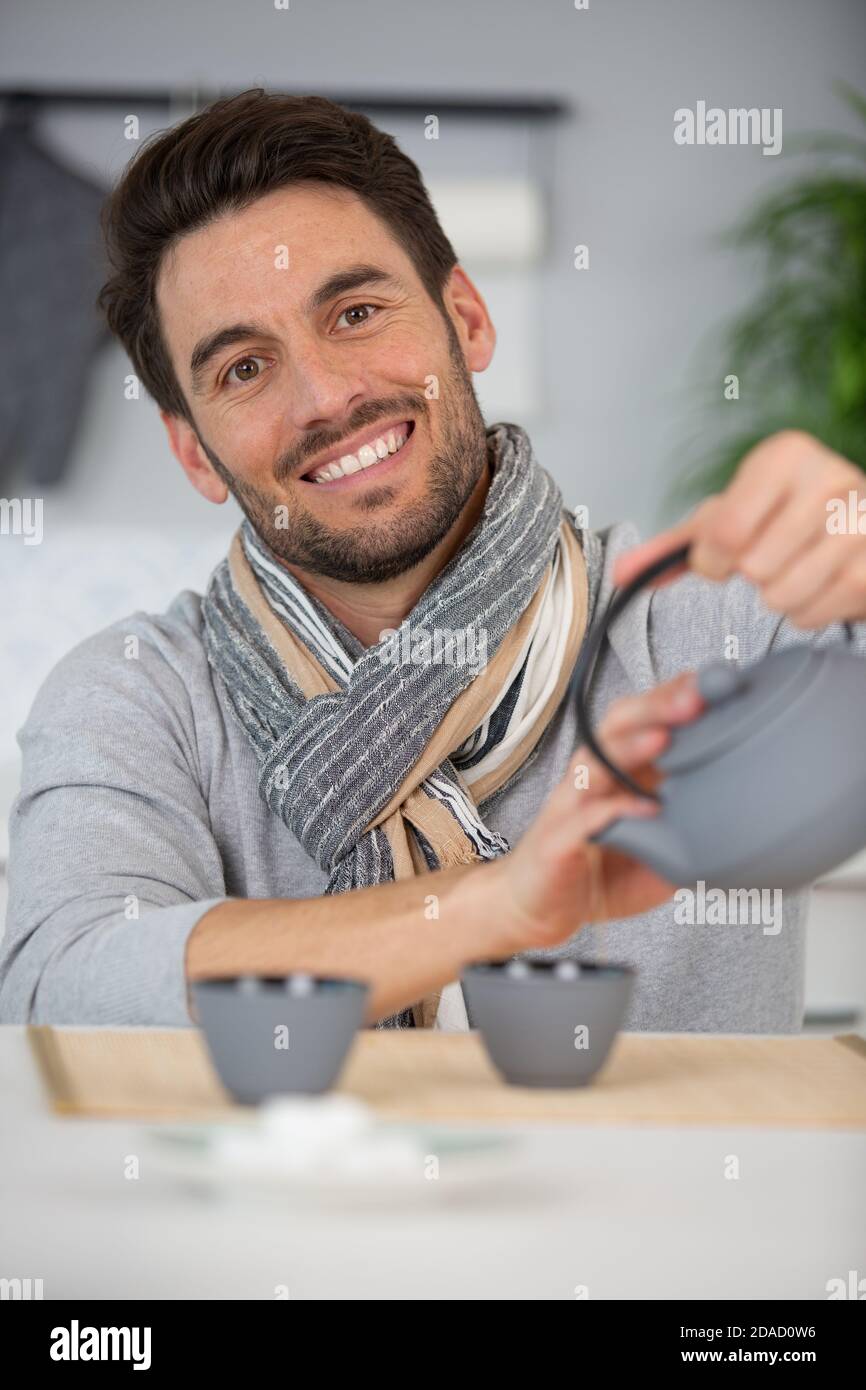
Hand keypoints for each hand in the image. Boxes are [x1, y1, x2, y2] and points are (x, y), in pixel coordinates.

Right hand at [492, 670, 704, 951]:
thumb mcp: (660, 851)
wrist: (537, 908)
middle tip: (696, 699)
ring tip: (664, 738)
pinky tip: (643, 809)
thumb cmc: (597, 871)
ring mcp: (570, 806)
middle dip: (657, 706)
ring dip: (629, 746)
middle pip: (618, 725)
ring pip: (595, 762)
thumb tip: (748, 824)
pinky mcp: (556, 841)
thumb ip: (693, 832)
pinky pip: (584, 820)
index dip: (674, 696)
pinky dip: (612, 811)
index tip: (715, 682)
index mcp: (617, 770)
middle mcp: (591, 778)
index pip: (643, 718)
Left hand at [613, 430, 865, 628]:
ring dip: (775, 596)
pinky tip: (814, 583)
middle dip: (747, 575)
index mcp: (785, 457)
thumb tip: (621, 573)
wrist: (857, 524)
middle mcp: (830, 480)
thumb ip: (672, 547)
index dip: (713, 559)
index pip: (724, 532)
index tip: (723, 554)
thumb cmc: (782, 518)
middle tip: (765, 559)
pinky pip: (809, 615)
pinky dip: (803, 611)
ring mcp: (860, 524)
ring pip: (780, 596)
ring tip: (792, 569)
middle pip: (752, 568)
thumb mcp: (728, 517)